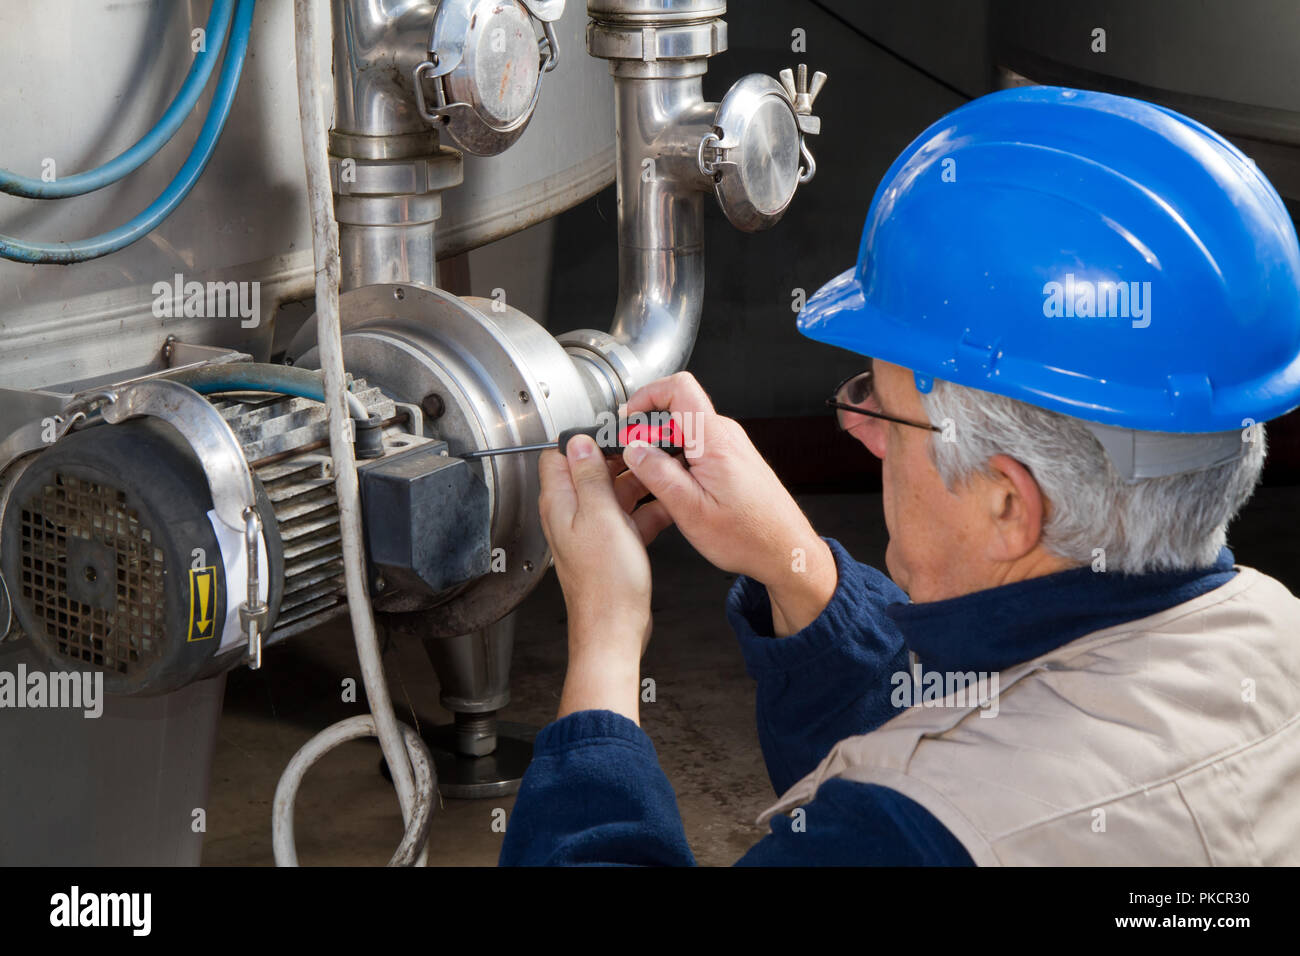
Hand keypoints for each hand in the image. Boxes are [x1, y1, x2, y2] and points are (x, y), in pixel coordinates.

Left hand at [538, 434, 651, 722]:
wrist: (615, 629)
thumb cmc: (605, 583)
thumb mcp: (600, 516)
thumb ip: (588, 475)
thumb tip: (579, 441)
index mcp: (561, 502)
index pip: (561, 454)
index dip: (587, 438)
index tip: (615, 433)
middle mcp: (572, 514)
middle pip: (593, 470)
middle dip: (621, 459)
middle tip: (648, 453)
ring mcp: (593, 530)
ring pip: (615, 493)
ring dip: (638, 484)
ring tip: (664, 476)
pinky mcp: (612, 546)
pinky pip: (630, 518)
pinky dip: (648, 511)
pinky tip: (667, 508)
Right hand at [619, 372, 836, 636]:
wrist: (786, 550)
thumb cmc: (748, 536)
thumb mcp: (690, 510)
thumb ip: (658, 474)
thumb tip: (633, 448)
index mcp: (714, 440)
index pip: (678, 387)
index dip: (646, 396)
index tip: (627, 421)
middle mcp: (725, 435)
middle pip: (677, 410)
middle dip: (648, 432)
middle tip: (632, 463)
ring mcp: (730, 446)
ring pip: (685, 432)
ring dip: (662, 450)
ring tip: (653, 484)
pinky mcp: (732, 460)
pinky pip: (697, 448)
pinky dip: (678, 462)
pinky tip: (675, 491)